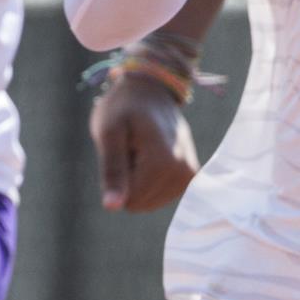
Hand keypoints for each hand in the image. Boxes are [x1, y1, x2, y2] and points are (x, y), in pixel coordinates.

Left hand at [90, 73, 198, 211]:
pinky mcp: (190, 176)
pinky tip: (152, 157)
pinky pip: (158, 197)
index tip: (125, 149)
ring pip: (148, 203)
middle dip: (129, 180)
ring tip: (141, 151)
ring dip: (138, 180)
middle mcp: (184, 172)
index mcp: (165, 162)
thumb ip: (112, 171)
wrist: (151, 92)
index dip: (118, 178)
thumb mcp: (109, 135)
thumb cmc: (123, 109)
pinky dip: (149, 181)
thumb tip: (112, 207)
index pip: (129, 201)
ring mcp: (190, 174)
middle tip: (132, 149)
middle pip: (139, 204)